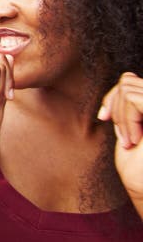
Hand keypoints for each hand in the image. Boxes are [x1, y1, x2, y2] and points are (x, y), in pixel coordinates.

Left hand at [98, 72, 142, 202]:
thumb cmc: (137, 164)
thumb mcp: (132, 125)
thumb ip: (132, 105)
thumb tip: (127, 77)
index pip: (131, 81)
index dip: (113, 96)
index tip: (104, 117)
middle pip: (128, 81)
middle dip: (114, 106)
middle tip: (119, 134)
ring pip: (128, 88)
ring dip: (121, 116)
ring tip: (128, 141)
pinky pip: (133, 98)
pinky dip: (126, 118)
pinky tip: (133, 141)